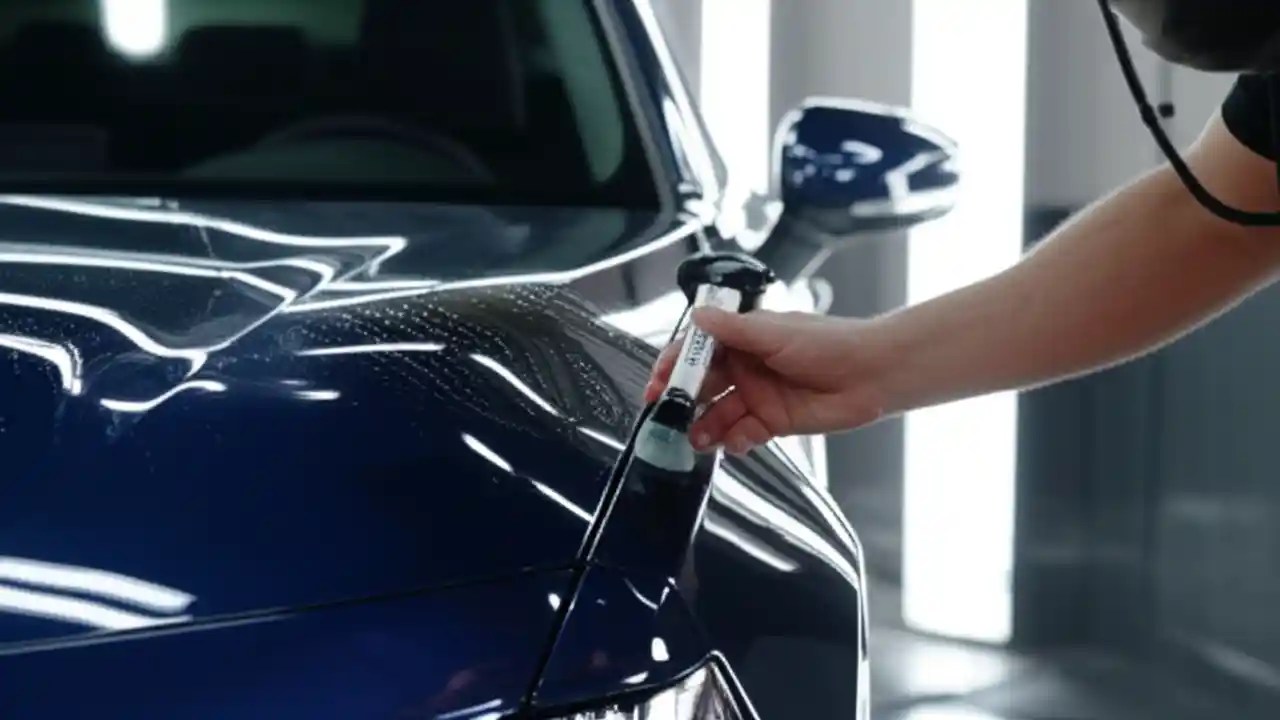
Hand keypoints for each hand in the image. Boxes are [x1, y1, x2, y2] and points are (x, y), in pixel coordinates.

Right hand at [643, 307, 888, 454]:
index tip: (658, 382)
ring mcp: (757, 396)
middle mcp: (746, 367)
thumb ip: (733, 330)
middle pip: (702, 385)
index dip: (674, 365)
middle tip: (668, 416)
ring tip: (697, 438)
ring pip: (718, 414)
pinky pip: (743, 434)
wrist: (871, 374)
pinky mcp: (772, 422)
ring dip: (704, 427)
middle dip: (683, 401)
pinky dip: (734, 440)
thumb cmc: (829, 343)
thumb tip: (697, 317)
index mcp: (742, 339)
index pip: (697, 351)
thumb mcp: (774, 332)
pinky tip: (733, 442)